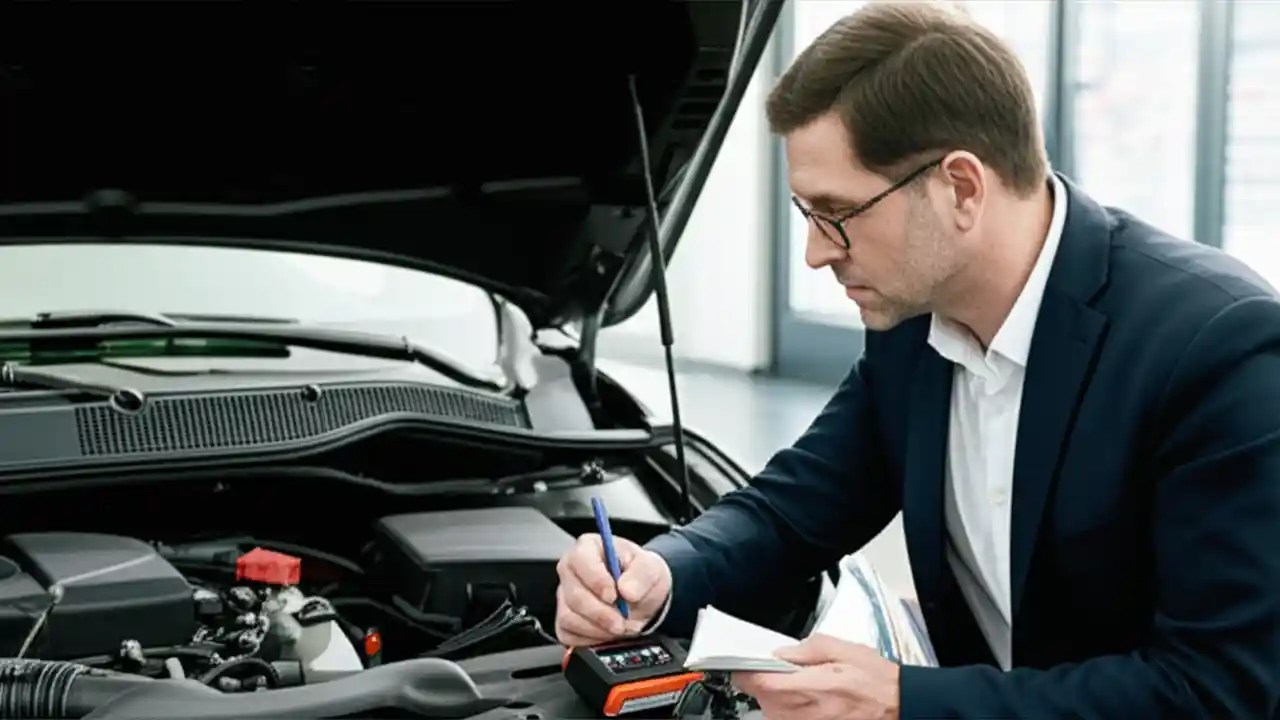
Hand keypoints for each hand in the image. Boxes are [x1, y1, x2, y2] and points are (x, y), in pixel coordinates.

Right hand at [554, 533, 671, 645]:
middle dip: (602, 614)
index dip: (596, 580)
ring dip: (598, 629)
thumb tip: (627, 590)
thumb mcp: (651, 568)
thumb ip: (641, 574)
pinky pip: (568, 634)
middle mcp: (571, 570)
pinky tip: (607, 632)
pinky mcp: (563, 620)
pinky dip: (591, 639)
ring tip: (620, 626)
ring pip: (568, 618)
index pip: (580, 560)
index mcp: (587, 548)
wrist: (642, 596)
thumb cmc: (640, 575)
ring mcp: (564, 596)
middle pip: (574, 595)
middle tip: (622, 621)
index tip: (614, 595)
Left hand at [732, 634, 899, 719]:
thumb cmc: (874, 680)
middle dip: (770, 682)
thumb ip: (805, 648)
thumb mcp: (841, 649)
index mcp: (805, 687)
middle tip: (792, 674)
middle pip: (761, 697)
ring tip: (809, 689)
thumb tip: (781, 652)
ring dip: (782, 698)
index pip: (755, 681)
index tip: (747, 664)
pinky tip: (813, 702)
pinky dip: (794, 711)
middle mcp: (800, 713)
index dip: (747, 670)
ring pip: (773, 712)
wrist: (899, 706)